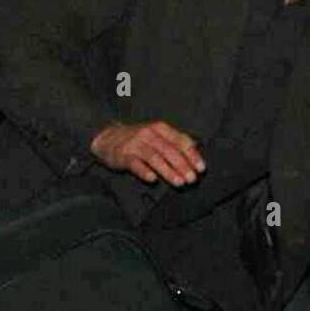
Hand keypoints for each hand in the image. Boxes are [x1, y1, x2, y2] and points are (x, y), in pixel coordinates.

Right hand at [90, 120, 205, 185]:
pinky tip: (152, 179)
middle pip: (169, 150)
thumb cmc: (139, 140)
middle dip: (183, 165)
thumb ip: (175, 142)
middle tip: (192, 179)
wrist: (108, 138)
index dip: (192, 155)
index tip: (201, 169)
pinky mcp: (124, 155)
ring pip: (155, 158)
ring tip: (179, 182)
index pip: (181, 141)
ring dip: (168, 171)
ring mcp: (136, 144)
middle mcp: (149, 134)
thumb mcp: (158, 136)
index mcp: (161, 128)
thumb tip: (195, 152)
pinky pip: (135, 164)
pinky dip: (144, 171)